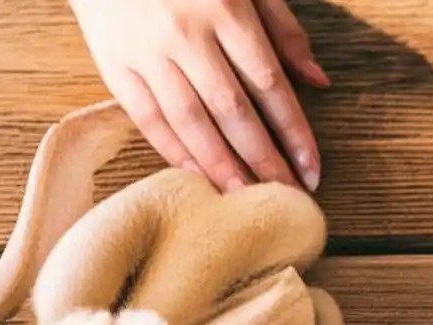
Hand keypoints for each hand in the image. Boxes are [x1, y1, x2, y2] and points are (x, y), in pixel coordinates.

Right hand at [69, 0, 328, 191]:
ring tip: (245, 198)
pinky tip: (198, 176)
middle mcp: (186, 34)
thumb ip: (284, 30)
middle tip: (286, 197)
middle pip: (232, 110)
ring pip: (189, 120)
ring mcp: (146, 51)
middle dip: (263, 159)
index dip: (294, 132)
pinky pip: (147, 116)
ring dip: (221, 165)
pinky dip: (174, 150)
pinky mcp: (114, 63)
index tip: (312, 169)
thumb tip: (319, 81)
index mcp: (226, 11)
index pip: (270, 84)